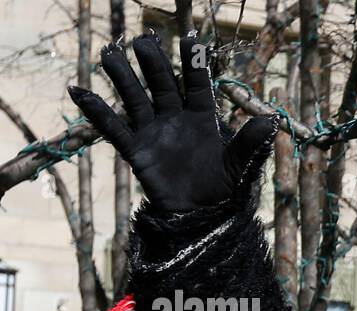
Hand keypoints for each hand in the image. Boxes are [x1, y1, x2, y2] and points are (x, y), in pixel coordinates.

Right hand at [68, 32, 276, 211]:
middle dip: (153, 63)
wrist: (202, 219)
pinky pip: (114, 129)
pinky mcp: (137, 151)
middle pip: (162, 85)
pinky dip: (97, 112)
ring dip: (122, 78)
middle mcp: (176, 119)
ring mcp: (154, 133)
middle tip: (142, 40)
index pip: (198, 85)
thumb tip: (271, 120)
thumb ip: (250, 143)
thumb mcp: (240, 167)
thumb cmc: (224, 191)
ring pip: (135, 99)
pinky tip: (79, 91)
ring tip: (109, 55)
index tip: (190, 40)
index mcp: (204, 119)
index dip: (194, 64)